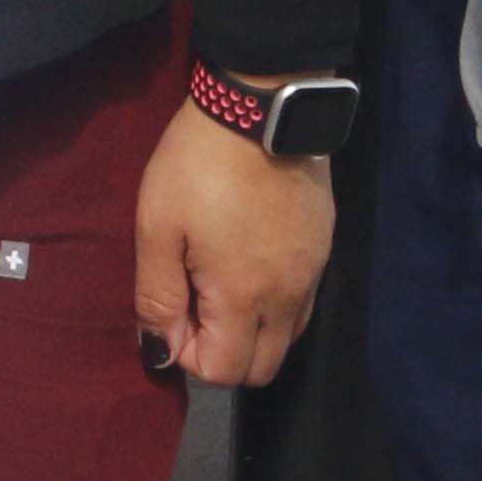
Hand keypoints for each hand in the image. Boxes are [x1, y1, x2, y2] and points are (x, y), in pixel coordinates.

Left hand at [137, 100, 332, 385]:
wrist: (259, 109)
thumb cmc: (197, 167)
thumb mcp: (158, 228)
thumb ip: (158, 297)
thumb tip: (160, 350)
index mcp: (243, 298)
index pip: (223, 372)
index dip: (187, 353)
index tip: (171, 308)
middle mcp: (287, 299)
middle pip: (260, 368)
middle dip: (222, 351)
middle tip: (193, 299)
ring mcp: (312, 275)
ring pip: (285, 338)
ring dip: (250, 330)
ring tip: (218, 278)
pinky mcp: (323, 249)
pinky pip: (300, 304)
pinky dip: (273, 304)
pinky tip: (248, 261)